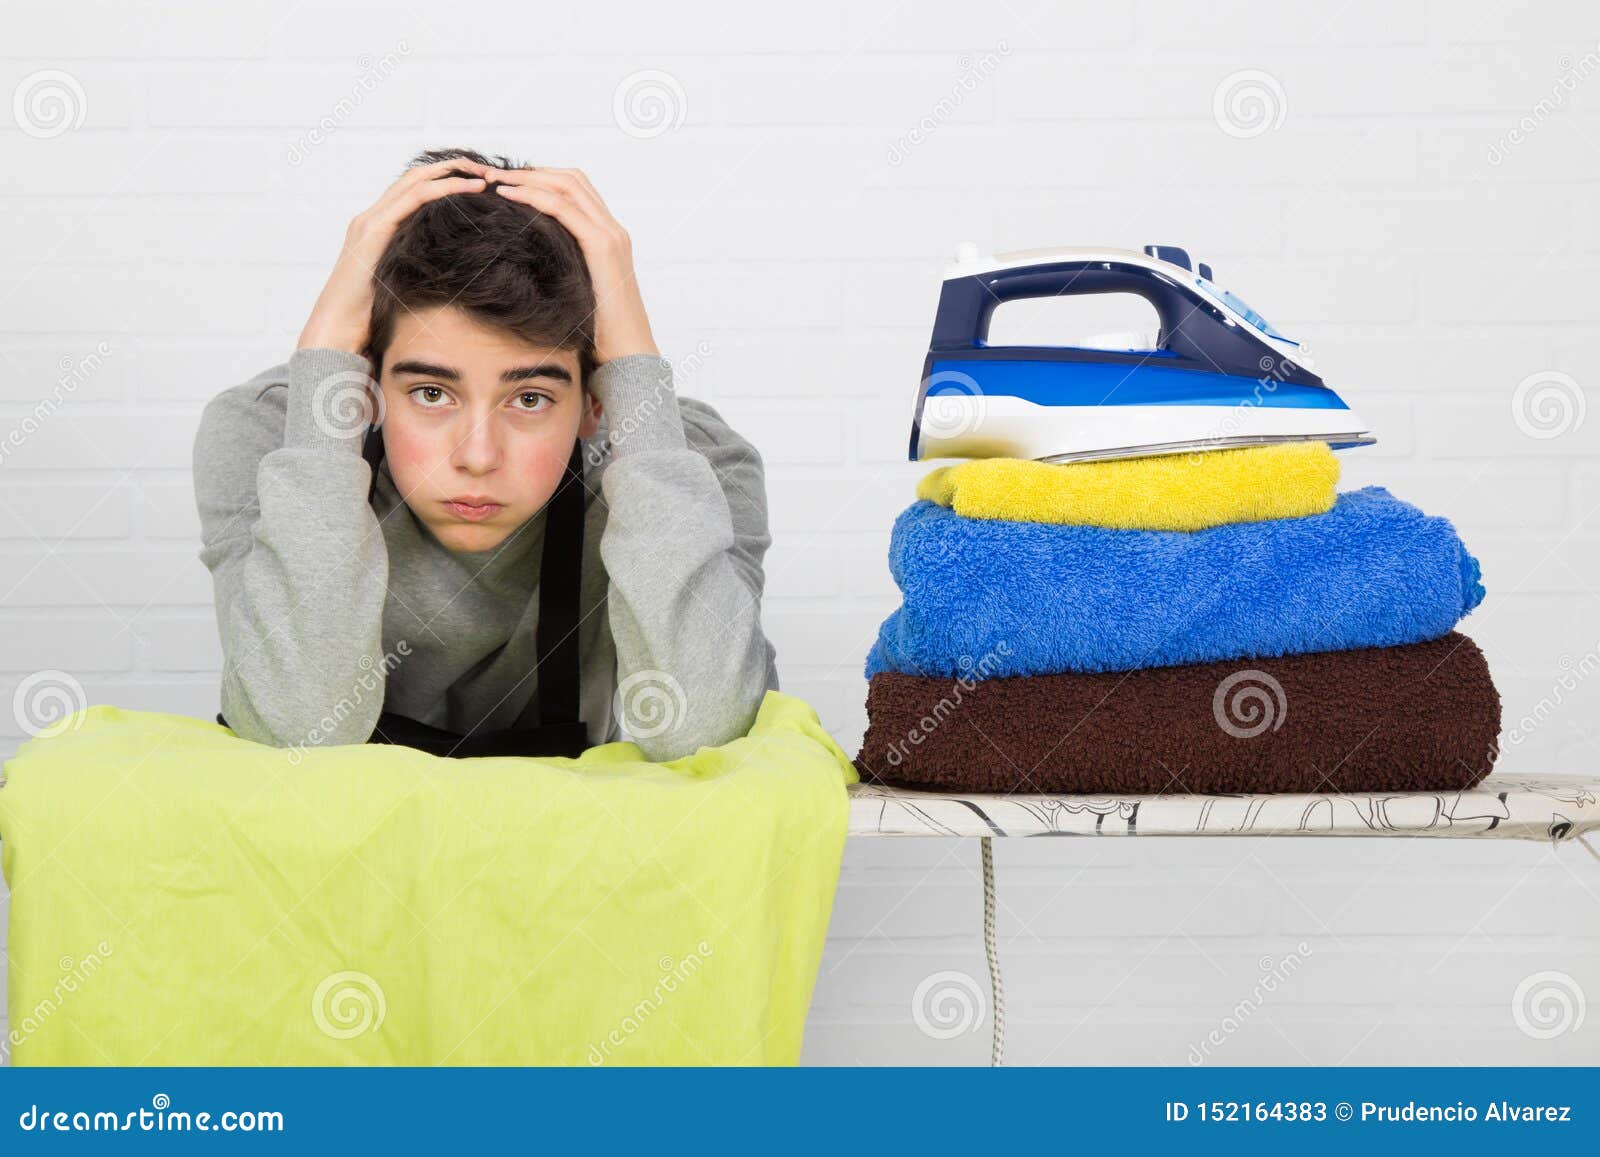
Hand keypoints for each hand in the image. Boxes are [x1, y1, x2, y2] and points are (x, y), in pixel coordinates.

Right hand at [298, 158, 491, 353]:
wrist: (339, 328)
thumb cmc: (371, 316)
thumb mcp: (403, 284)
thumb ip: (419, 269)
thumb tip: (453, 275)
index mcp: (378, 228)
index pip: (414, 190)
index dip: (446, 180)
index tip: (479, 183)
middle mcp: (372, 218)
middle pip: (416, 177)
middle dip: (454, 168)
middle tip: (488, 171)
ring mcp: (371, 221)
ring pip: (416, 181)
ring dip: (453, 173)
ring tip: (485, 176)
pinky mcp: (375, 230)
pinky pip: (414, 198)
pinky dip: (444, 188)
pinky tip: (470, 189)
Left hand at [485, 166, 658, 365]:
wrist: (628, 352)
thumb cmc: (600, 333)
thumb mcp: (576, 290)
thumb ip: (562, 268)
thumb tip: (526, 263)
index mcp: (609, 237)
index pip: (575, 190)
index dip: (540, 178)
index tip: (507, 182)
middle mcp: (613, 229)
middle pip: (571, 178)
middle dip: (531, 171)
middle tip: (494, 174)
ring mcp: (611, 236)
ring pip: (568, 185)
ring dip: (528, 178)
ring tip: (495, 180)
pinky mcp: (603, 247)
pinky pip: (564, 209)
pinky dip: (534, 196)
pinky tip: (509, 196)